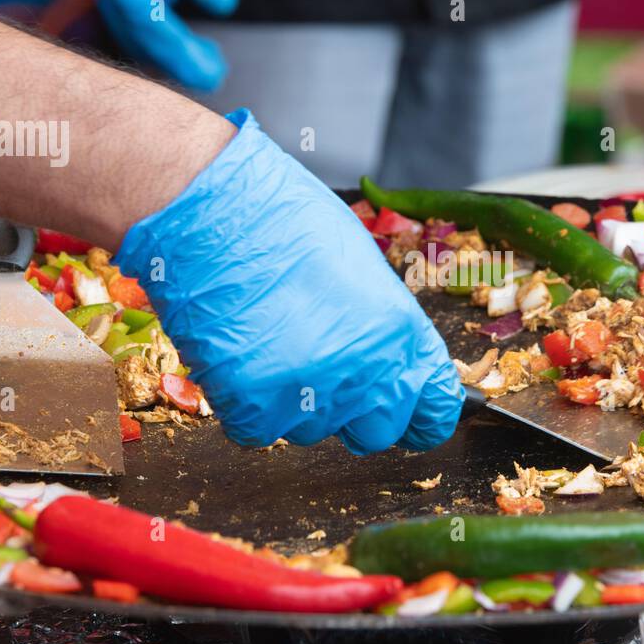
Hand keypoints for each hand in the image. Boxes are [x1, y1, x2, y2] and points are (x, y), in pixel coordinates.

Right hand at [94, 0, 237, 91]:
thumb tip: (222, 4)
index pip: (143, 16)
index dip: (173, 46)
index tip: (205, 65)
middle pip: (138, 37)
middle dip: (176, 62)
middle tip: (215, 78)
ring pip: (142, 41)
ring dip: (174, 61)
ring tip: (214, 71)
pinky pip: (150, 33)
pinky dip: (173, 49)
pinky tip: (205, 57)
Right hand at [115, 110, 462, 453]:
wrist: (210, 210)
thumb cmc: (281, 217)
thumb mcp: (360, 262)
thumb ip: (381, 324)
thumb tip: (386, 358)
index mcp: (400, 331)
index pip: (433, 410)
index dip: (422, 417)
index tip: (414, 420)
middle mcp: (364, 371)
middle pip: (376, 433)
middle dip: (356, 415)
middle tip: (325, 375)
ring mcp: (309, 394)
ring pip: (312, 431)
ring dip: (295, 401)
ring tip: (270, 341)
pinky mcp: (252, 406)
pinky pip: (257, 432)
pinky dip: (245, 406)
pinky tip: (239, 356)